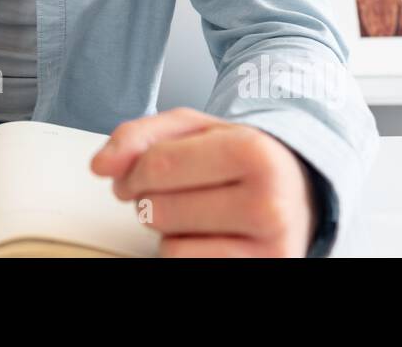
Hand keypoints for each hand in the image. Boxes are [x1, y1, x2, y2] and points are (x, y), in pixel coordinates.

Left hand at [90, 107, 316, 256]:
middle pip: (159, 208)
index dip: (132, 171)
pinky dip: (183, 253)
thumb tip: (101, 166)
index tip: (135, 173)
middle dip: (147, 199)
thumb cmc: (240, 158)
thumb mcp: (195, 129)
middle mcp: (269, 204)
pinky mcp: (260, 273)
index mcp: (255, 152)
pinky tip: (205, 236)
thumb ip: (139, 136)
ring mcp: (268, 249)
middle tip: (171, 191)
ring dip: (167, 230)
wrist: (300, 193)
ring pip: (169, 247)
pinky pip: (185, 268)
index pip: (157, 165)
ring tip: (194, 212)